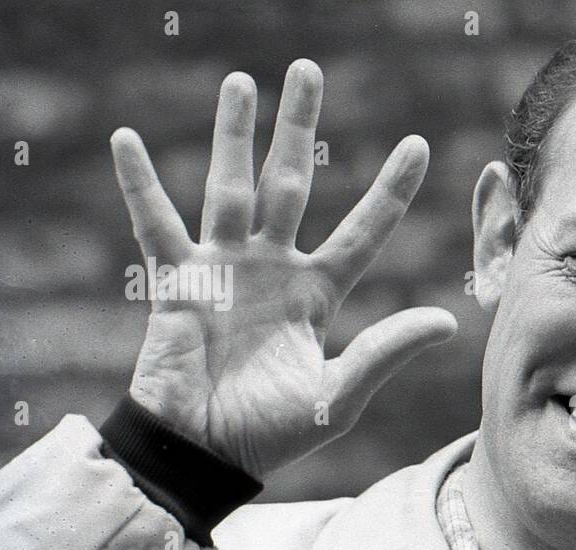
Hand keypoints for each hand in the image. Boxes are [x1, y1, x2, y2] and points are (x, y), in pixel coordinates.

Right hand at [110, 59, 456, 479]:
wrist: (206, 454)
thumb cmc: (273, 433)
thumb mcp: (338, 396)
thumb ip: (386, 353)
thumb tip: (447, 321)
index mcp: (317, 294)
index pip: (362, 231)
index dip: (389, 192)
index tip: (417, 145)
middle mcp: (273, 269)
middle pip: (291, 184)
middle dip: (298, 129)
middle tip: (308, 70)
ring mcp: (225, 269)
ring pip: (231, 187)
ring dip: (233, 135)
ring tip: (242, 82)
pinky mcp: (178, 281)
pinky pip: (156, 224)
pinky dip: (140, 186)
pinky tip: (128, 139)